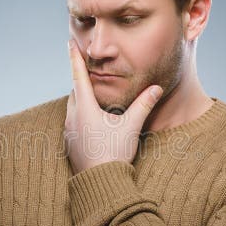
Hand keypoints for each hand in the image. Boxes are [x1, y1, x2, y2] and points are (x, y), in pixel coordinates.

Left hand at [64, 38, 162, 175]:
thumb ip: (144, 105)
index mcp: (85, 108)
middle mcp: (73, 117)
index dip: (75, 58)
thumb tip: (156, 88)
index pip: (78, 76)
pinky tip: (91, 123)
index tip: (69, 44)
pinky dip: (79, 116)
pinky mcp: (69, 144)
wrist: (100, 182)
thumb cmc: (114, 153)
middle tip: (89, 73)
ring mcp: (69, 131)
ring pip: (72, 107)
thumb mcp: (131, 126)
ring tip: (92, 99)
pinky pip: (72, 123)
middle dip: (82, 82)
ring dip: (81, 101)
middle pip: (75, 92)